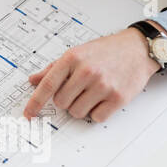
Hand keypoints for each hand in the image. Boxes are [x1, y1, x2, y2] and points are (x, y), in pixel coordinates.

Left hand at [23, 27, 158, 122]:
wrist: (137, 48)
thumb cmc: (106, 50)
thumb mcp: (77, 52)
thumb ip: (54, 68)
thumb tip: (33, 80)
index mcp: (72, 58)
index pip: (47, 85)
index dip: (35, 102)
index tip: (28, 114)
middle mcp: (87, 71)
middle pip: (61, 103)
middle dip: (66, 100)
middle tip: (77, 90)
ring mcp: (103, 85)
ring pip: (77, 112)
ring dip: (81, 107)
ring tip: (91, 93)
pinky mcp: (118, 98)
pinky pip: (96, 117)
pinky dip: (97, 112)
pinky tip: (102, 99)